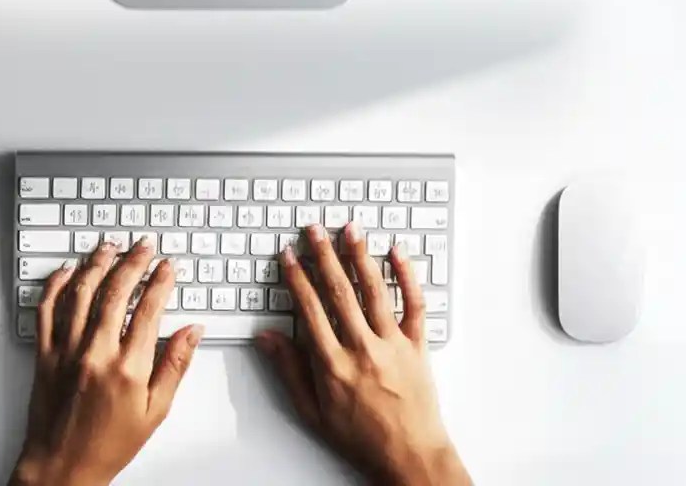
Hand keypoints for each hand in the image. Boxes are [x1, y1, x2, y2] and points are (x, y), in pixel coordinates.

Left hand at [11, 239, 203, 485]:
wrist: (61, 468)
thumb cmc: (108, 445)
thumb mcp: (155, 411)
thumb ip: (174, 366)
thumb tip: (192, 332)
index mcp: (128, 369)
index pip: (149, 310)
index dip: (161, 282)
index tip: (168, 266)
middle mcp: (95, 354)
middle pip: (116, 293)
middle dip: (133, 262)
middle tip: (144, 245)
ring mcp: (66, 351)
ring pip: (81, 293)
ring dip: (97, 264)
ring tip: (109, 246)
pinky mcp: (44, 355)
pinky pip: (47, 310)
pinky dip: (56, 285)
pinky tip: (68, 271)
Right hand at [256, 223, 469, 485]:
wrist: (409, 455)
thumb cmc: (361, 438)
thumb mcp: (311, 411)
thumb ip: (289, 370)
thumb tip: (267, 338)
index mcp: (332, 364)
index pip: (309, 308)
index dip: (296, 277)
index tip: (289, 255)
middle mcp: (362, 349)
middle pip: (338, 290)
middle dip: (323, 254)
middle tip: (313, 229)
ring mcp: (392, 345)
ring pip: (373, 290)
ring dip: (359, 255)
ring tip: (350, 229)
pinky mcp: (418, 346)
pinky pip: (414, 304)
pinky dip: (407, 276)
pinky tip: (397, 253)